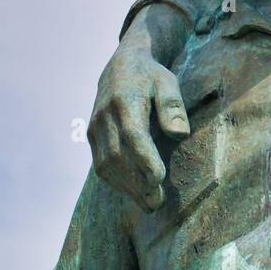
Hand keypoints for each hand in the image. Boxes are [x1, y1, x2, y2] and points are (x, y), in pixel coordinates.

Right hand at [88, 38, 189, 211]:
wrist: (121, 66)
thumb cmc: (151, 76)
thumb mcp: (168, 82)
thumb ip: (173, 106)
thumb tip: (179, 134)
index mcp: (125, 100)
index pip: (133, 136)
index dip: (144, 160)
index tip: (159, 179)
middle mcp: (105, 116)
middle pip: (118, 155)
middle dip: (137, 182)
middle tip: (157, 202)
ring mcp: (95, 127)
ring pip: (106, 165)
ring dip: (127, 188)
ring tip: (148, 204)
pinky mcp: (92, 136)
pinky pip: (100, 165)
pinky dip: (117, 183)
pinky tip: (134, 193)